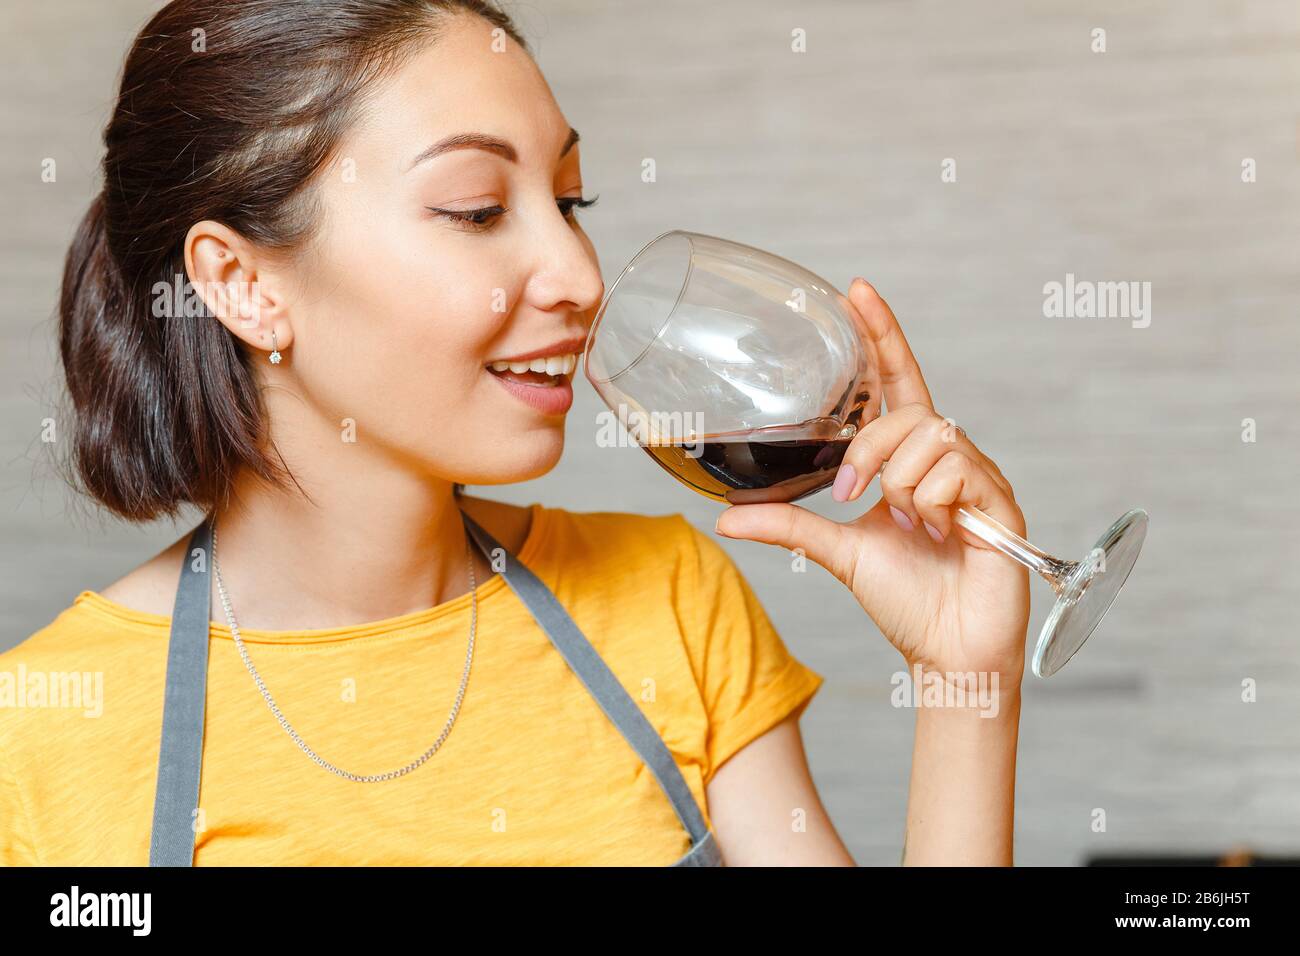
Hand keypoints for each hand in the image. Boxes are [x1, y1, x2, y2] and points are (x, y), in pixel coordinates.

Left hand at [714, 278, 1030, 684]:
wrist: (947, 650)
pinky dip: (933, 503)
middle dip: (870, 448)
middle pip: (908, 411)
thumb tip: (723, 517)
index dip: (880, 336)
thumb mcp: (836, 552)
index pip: (897, 382)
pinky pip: (955, 470)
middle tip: (852, 494)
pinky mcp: (1001, 501)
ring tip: (906, 523)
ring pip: (930, 436)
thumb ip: (788, 525)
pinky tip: (939, 533)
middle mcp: (945, 458)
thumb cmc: (903, 599)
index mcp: (909, 460)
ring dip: (901, 482)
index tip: (853, 290)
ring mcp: (976, 477)